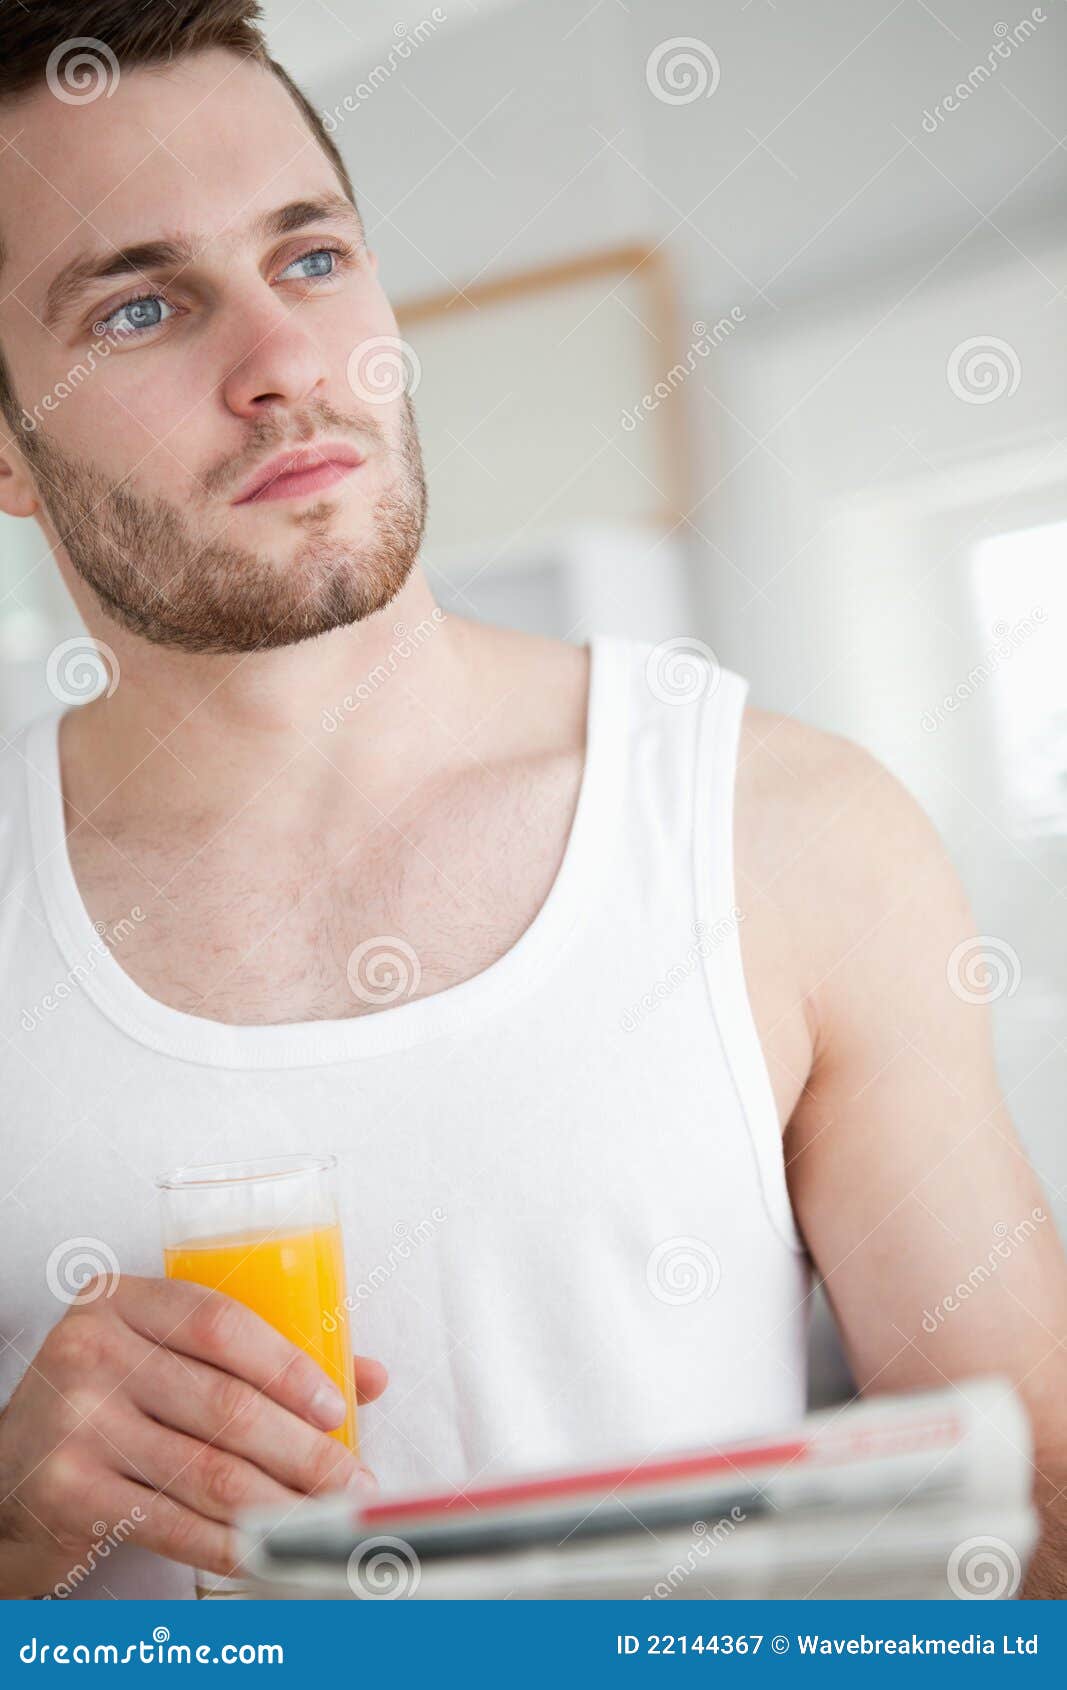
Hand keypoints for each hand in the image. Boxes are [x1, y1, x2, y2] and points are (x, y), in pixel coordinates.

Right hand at [0, 1275, 387, 1597]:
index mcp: (120, 1301)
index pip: (222, 1323)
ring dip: (284, 1501)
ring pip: (210, 1469)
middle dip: (305, 1450)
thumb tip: (366, 1378)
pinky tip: (269, 1548)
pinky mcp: (70, 1492)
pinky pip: (175, 1523)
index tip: (336, 1408)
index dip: (290, 1367)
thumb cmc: (101, 1411)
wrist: (5, 1480)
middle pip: (227, 1404)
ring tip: (328, 1515)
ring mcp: (76, 1423)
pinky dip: (233, 1542)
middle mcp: (91, 1352)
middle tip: (353, 1477)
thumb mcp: (161, 1361)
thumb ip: (255, 1359)